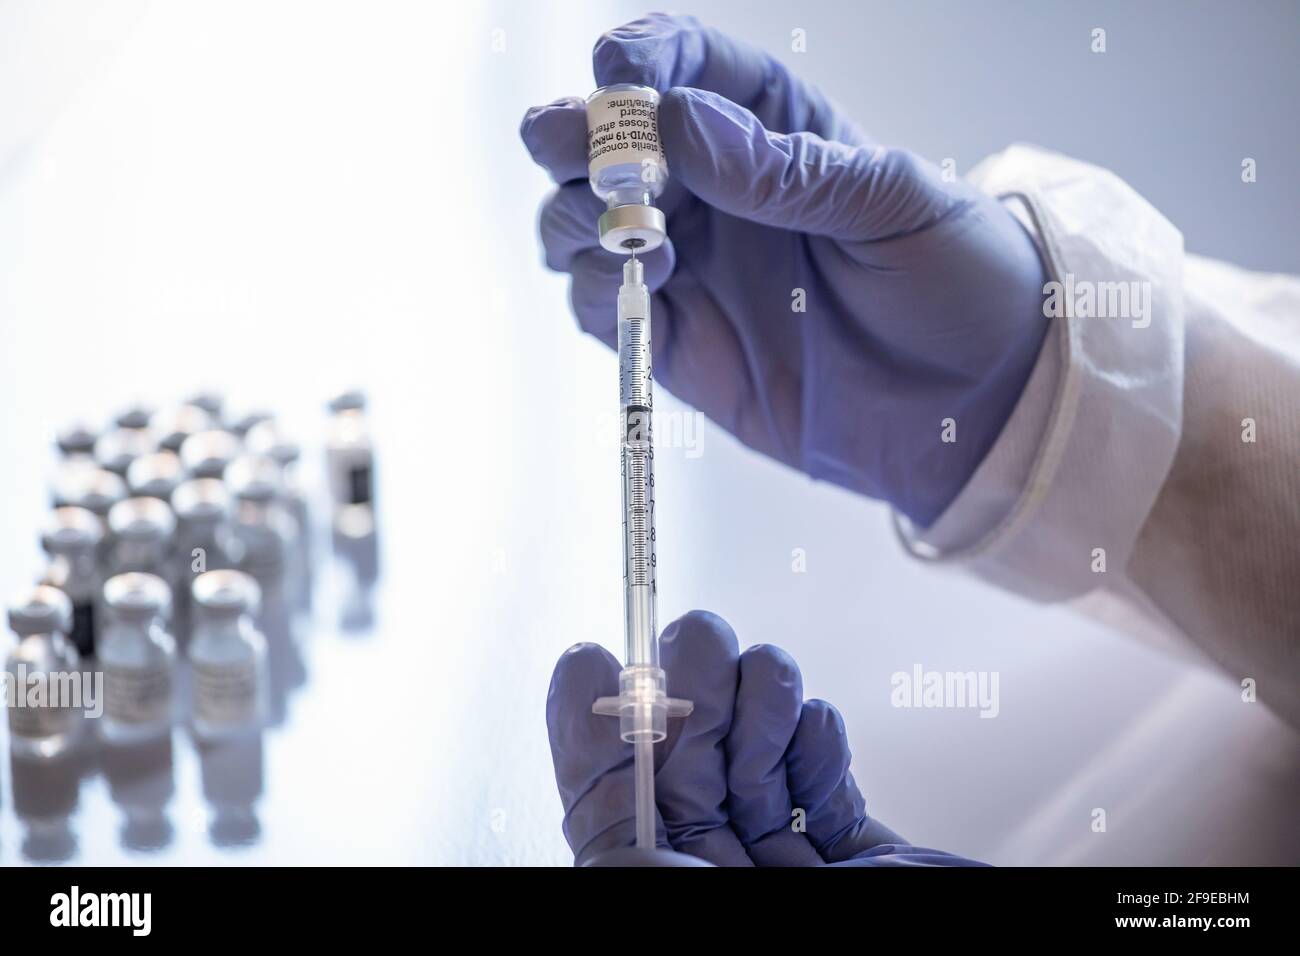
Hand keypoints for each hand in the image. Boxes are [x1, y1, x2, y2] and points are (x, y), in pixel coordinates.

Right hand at [521, 13, 1048, 526]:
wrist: (976, 410)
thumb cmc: (960, 285)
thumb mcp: (894, 206)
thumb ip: (787, 168)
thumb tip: (679, 123)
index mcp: (772, 126)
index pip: (684, 63)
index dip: (640, 57)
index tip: (619, 74)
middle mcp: (715, 189)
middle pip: (607, 137)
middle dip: (576, 131)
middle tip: (575, 144)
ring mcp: (689, 264)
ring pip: (581, 216)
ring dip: (576, 209)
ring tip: (628, 225)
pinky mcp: (676, 339)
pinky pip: (597, 302)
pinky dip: (594, 283)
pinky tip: (645, 275)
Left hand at [547, 610, 982, 865]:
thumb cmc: (783, 947)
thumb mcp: (659, 881)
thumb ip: (614, 812)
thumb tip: (578, 701)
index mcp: (654, 873)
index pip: (600, 781)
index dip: (588, 713)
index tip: (590, 657)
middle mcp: (707, 860)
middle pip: (679, 739)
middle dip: (689, 681)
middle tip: (703, 647)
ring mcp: (778, 843)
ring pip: (751, 730)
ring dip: (766, 709)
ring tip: (775, 738)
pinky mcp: (848, 834)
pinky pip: (822, 757)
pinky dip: (824, 746)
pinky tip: (819, 767)